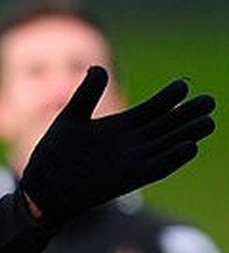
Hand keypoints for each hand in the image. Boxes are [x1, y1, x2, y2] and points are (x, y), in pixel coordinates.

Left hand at [21, 66, 214, 225]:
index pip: (150, 110)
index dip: (167, 98)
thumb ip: (87, 93)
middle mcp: (130, 144)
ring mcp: (130, 162)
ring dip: (186, 135)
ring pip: (166, 146)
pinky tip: (189, 147)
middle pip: (165, 126)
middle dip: (187, 115)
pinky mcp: (127, 179)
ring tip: (208, 122)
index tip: (183, 84)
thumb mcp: (71, 117)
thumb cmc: (54, 154)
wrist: (42, 186)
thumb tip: (98, 66)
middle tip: (210, 101)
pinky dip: (172, 158)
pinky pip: (156, 168)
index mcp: (118, 128)